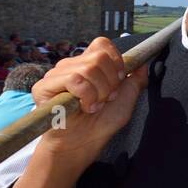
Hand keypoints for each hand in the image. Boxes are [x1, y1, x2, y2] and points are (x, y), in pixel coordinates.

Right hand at [32, 37, 148, 161]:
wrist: (84, 142)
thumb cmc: (102, 122)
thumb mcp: (127, 99)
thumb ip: (136, 79)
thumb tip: (143, 63)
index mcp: (88, 64)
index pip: (102, 44)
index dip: (115, 61)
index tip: (118, 81)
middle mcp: (71, 66)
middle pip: (99, 57)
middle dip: (110, 83)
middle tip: (104, 99)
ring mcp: (56, 75)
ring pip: (88, 69)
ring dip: (98, 93)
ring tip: (93, 106)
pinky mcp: (44, 86)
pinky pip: (73, 79)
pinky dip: (86, 96)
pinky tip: (83, 107)